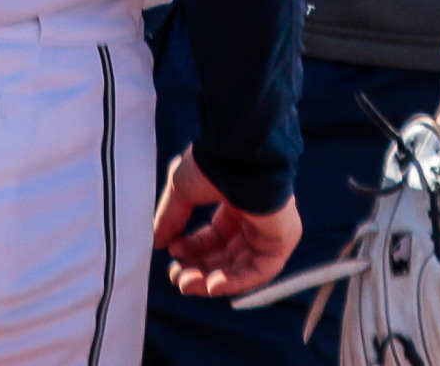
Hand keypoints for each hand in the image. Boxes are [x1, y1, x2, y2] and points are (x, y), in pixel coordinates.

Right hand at [152, 146, 303, 298]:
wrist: (241, 154)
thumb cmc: (215, 164)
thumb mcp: (182, 190)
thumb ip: (170, 218)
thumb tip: (157, 242)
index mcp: (235, 202)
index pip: (213, 238)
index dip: (191, 250)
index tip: (172, 253)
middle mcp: (254, 218)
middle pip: (225, 258)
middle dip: (198, 270)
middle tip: (177, 278)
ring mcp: (270, 230)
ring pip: (240, 269)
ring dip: (211, 281)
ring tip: (187, 283)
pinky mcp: (283, 240)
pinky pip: (259, 271)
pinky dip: (235, 282)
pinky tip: (211, 285)